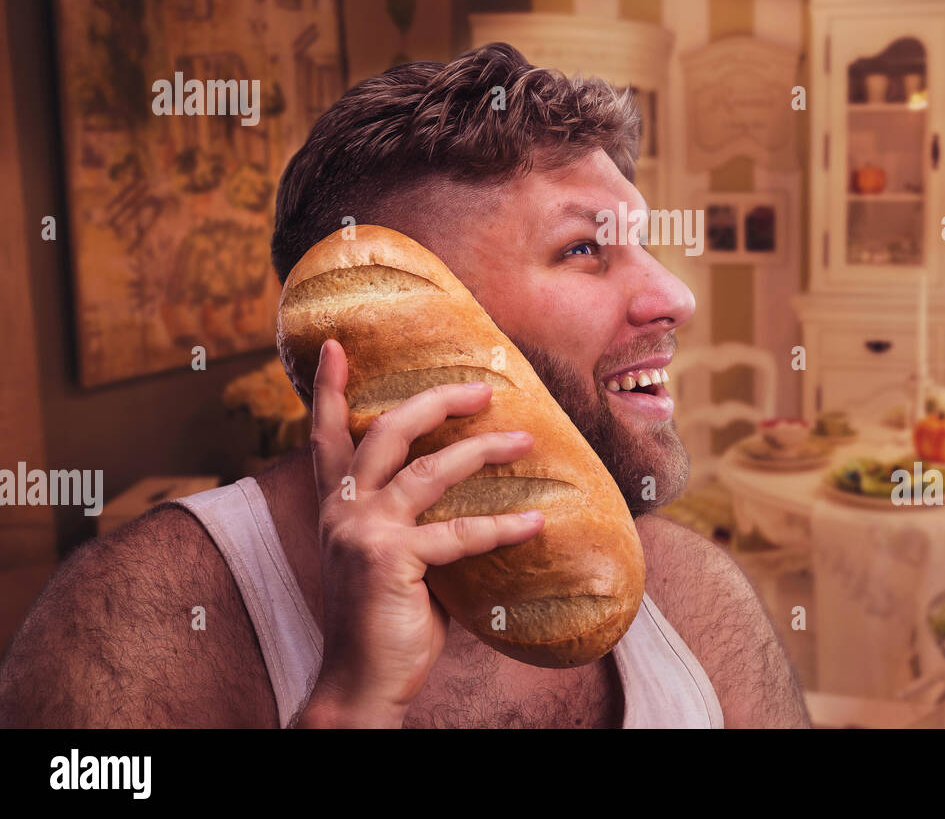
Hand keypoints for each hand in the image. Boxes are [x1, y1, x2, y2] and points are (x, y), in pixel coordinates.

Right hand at [295, 339, 542, 727]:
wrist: (359, 683)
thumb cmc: (384, 621)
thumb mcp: (393, 560)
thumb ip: (417, 523)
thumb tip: (473, 497)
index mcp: (336, 507)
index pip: (326, 436)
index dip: (329, 389)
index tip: (334, 344)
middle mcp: (342, 510)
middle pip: (386, 431)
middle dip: (435, 400)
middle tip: (481, 388)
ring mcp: (364, 532)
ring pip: (429, 470)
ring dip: (482, 451)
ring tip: (524, 442)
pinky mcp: (392, 560)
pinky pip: (460, 533)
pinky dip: (503, 527)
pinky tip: (535, 521)